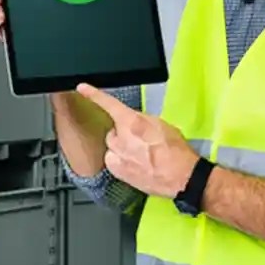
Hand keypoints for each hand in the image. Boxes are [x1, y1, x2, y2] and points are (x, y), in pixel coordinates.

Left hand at [75, 83, 199, 198]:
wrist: (183, 177)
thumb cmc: (176, 152)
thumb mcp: (162, 125)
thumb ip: (141, 119)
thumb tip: (132, 119)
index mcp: (132, 122)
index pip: (108, 104)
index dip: (93, 94)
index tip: (82, 88)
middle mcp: (122, 139)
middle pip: (113, 131)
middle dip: (123, 134)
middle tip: (141, 142)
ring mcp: (118, 156)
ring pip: (112, 147)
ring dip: (122, 149)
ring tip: (142, 156)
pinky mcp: (118, 172)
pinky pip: (112, 161)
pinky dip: (121, 162)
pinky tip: (137, 165)